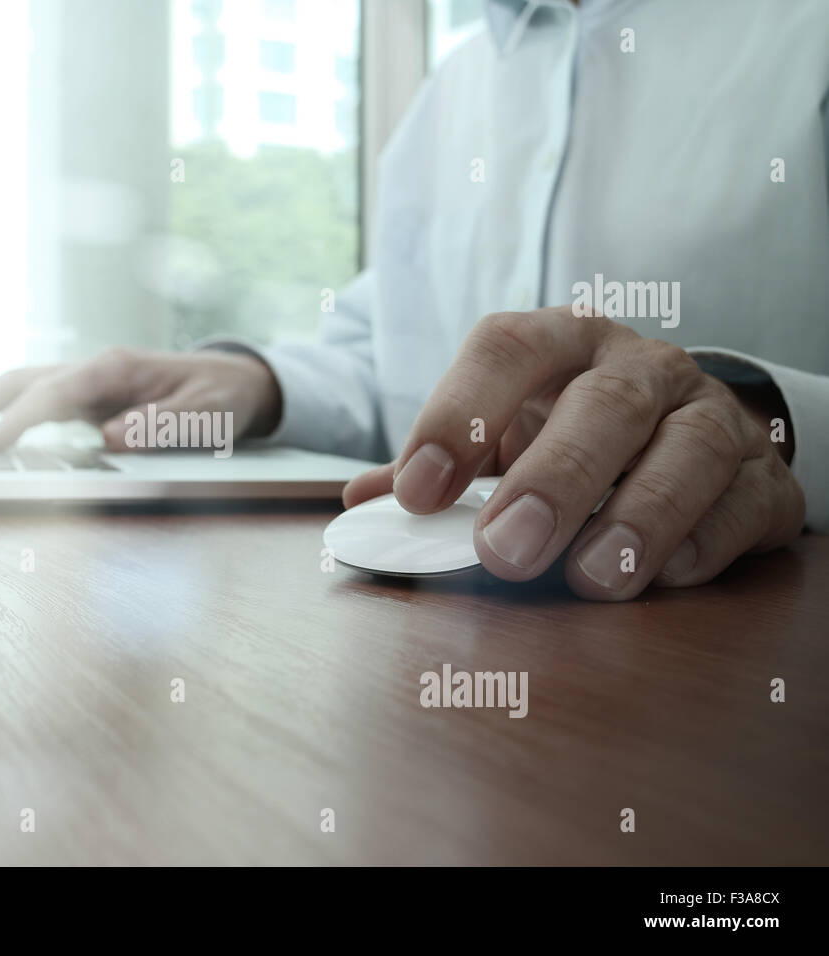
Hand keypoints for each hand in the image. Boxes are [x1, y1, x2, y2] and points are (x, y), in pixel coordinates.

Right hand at [0, 347, 281, 450]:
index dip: (16, 423)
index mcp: (115, 368)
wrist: (239, 379)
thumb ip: (156, 426)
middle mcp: (93, 370)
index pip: (51, 395)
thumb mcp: (202, 415)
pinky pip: (39, 405)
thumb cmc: (220, 395)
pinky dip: (8, 419)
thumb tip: (106, 440)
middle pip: (19, 381)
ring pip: (22, 389)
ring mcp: (88, 383)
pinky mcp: (89, 399)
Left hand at [344, 309, 803, 600]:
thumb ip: (437, 468)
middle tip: (505, 551)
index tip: (418, 493)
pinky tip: (662, 577)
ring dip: (638, 518)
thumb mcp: (501, 437)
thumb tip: (360, 502)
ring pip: (689, 450)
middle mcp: (639, 368)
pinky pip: (746, 502)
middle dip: (554, 479)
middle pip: (603, 405)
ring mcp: (710, 415)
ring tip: (591, 580)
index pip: (507, 349)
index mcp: (560, 344)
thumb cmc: (566, 435)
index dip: (458, 413)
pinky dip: (704, 542)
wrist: (683, 432)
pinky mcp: (764, 474)